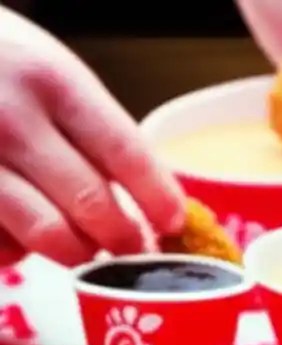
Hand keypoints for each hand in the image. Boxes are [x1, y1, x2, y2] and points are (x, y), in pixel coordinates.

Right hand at [0, 7, 183, 265]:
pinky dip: (21, 250)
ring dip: (79, 252)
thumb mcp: (53, 75)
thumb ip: (94, 130)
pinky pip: (1, 243)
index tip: (175, 224)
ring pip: (46, 233)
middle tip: (135, 249)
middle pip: (91, 203)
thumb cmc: (0, 66)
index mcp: (55, 84)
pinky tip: (26, 235)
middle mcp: (12, 121)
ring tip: (88, 248)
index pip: (126, 154)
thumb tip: (147, 198)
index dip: (159, 199)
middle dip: (124, 238)